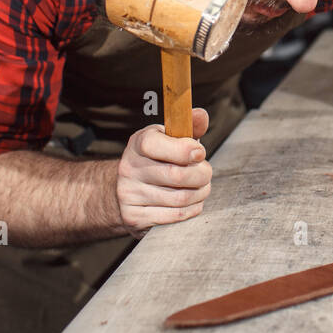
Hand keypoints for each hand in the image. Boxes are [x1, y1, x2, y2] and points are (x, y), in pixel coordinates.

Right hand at [115, 107, 212, 236]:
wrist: (125, 191)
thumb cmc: (157, 160)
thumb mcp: (169, 139)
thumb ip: (188, 125)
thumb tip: (201, 115)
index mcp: (138, 143)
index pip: (156, 144)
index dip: (185, 149)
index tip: (199, 153)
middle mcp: (129, 168)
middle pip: (177, 175)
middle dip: (202, 175)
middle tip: (206, 173)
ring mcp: (129, 194)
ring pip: (180, 198)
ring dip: (200, 193)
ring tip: (201, 188)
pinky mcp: (135, 217)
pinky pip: (175, 216)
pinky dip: (192, 210)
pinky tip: (191, 202)